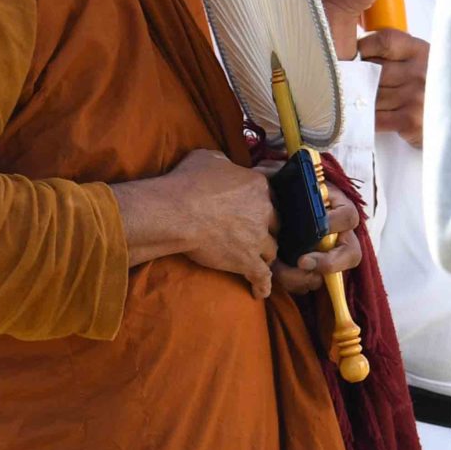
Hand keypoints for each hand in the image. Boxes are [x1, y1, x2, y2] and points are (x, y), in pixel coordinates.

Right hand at [114, 148, 276, 298]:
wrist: (176, 212)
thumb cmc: (187, 182)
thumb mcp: (207, 158)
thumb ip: (225, 163)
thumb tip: (227, 166)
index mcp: (258, 186)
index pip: (272, 197)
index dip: (264, 205)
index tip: (255, 210)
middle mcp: (264, 211)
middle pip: (275, 224)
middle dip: (267, 229)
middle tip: (254, 234)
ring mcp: (258, 238)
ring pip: (271, 250)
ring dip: (264, 253)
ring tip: (255, 259)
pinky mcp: (247, 261)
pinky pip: (262, 277)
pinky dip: (262, 285)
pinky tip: (260, 291)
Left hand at [273, 180, 363, 296]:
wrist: (275, 209)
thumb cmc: (284, 191)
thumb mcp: (281, 179)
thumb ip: (276, 172)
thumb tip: (267, 169)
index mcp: (336, 207)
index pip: (348, 216)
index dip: (335, 223)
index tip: (318, 226)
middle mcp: (339, 233)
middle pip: (351, 254)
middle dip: (330, 263)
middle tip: (303, 263)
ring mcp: (330, 254)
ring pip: (332, 275)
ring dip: (305, 277)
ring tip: (280, 271)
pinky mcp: (315, 270)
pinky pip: (313, 283)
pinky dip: (296, 283)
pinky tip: (277, 275)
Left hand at [357, 28, 428, 147]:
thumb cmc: (428, 89)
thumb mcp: (419, 63)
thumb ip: (393, 54)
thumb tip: (353, 50)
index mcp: (420, 50)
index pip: (383, 40)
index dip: (363, 48)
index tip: (354, 57)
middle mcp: (420, 72)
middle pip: (371, 70)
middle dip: (356, 78)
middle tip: (350, 84)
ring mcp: (416, 96)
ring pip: (369, 95)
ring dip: (359, 101)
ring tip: (357, 103)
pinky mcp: (412, 121)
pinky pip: (375, 118)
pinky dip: (366, 119)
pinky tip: (366, 119)